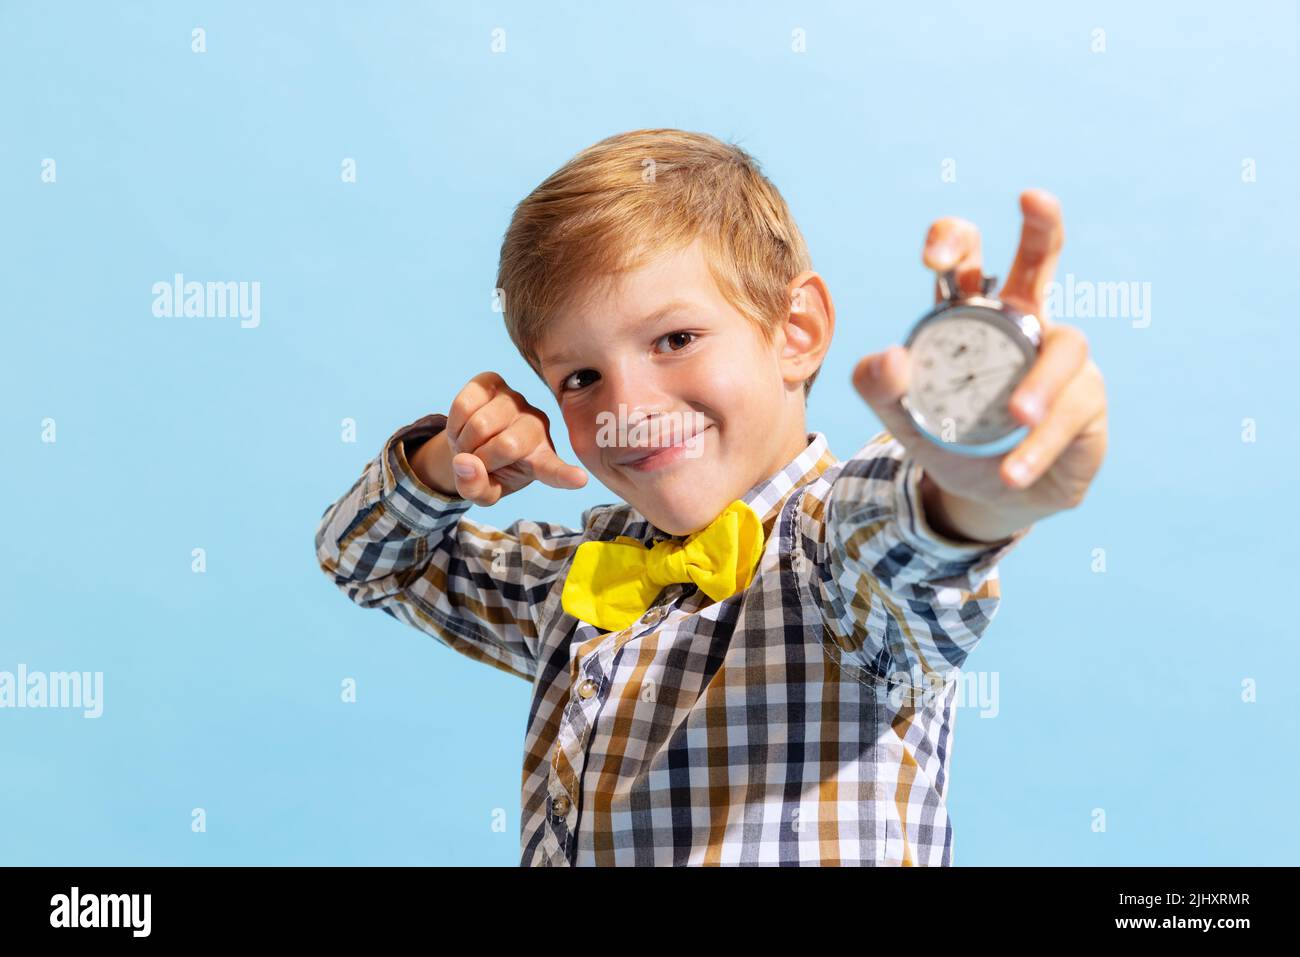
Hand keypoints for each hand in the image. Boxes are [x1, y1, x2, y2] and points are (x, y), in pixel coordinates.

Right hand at [412, 371, 587, 505]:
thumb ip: (474, 487)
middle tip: (475, 463)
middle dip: (481, 459)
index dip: (565, 475)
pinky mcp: (493, 381)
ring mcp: (517, 400)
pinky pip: (465, 404)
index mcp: (541, 460)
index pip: (555, 470)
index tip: (579, 480)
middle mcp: (536, 426)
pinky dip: (454, 423)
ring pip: (481, 425)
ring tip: (469, 446)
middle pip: (507, 446)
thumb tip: (464, 463)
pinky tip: (463, 426)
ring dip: (464, 442)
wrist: (469, 442)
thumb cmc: (485, 469)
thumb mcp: (481, 490)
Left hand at [851, 189, 1107, 536]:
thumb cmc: (948, 436)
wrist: (983, 494)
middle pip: (1040, 258)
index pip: (967, 259)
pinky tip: (1013, 471)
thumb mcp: (901, 414)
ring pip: (1065, 348)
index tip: (932, 257)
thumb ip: (879, 386)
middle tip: (1033, 198)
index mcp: (971, 314)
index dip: (953, 241)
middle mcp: (1022, 323)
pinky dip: (1039, 445)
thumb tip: (889, 357)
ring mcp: (1060, 359)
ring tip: (1017, 416)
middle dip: (1041, 223)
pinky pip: (1070, 413)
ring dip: (1040, 382)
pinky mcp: (1086, 401)